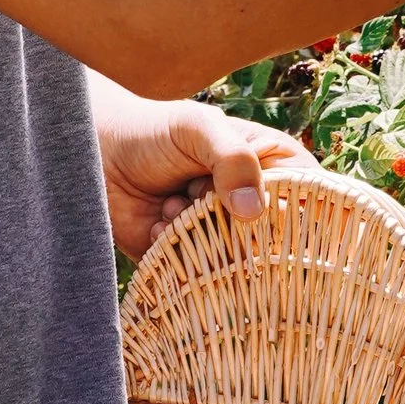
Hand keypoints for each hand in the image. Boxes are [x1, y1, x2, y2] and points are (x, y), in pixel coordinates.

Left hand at [87, 82, 321, 261]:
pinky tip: (157, 222)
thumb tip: (252, 211)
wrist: (97, 154)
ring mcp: (221, 234)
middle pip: (274, 237)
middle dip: (233, 219)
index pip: (308, 195)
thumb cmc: (153, 131)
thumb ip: (231, 158)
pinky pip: (196, 274)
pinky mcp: (188, 259)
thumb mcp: (197, 128)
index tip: (271, 209)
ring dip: (198, 231)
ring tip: (172, 201)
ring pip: (235, 259)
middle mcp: (250, 205)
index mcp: (268, 167)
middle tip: (197, 191)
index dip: (301, 209)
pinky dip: (174, 249)